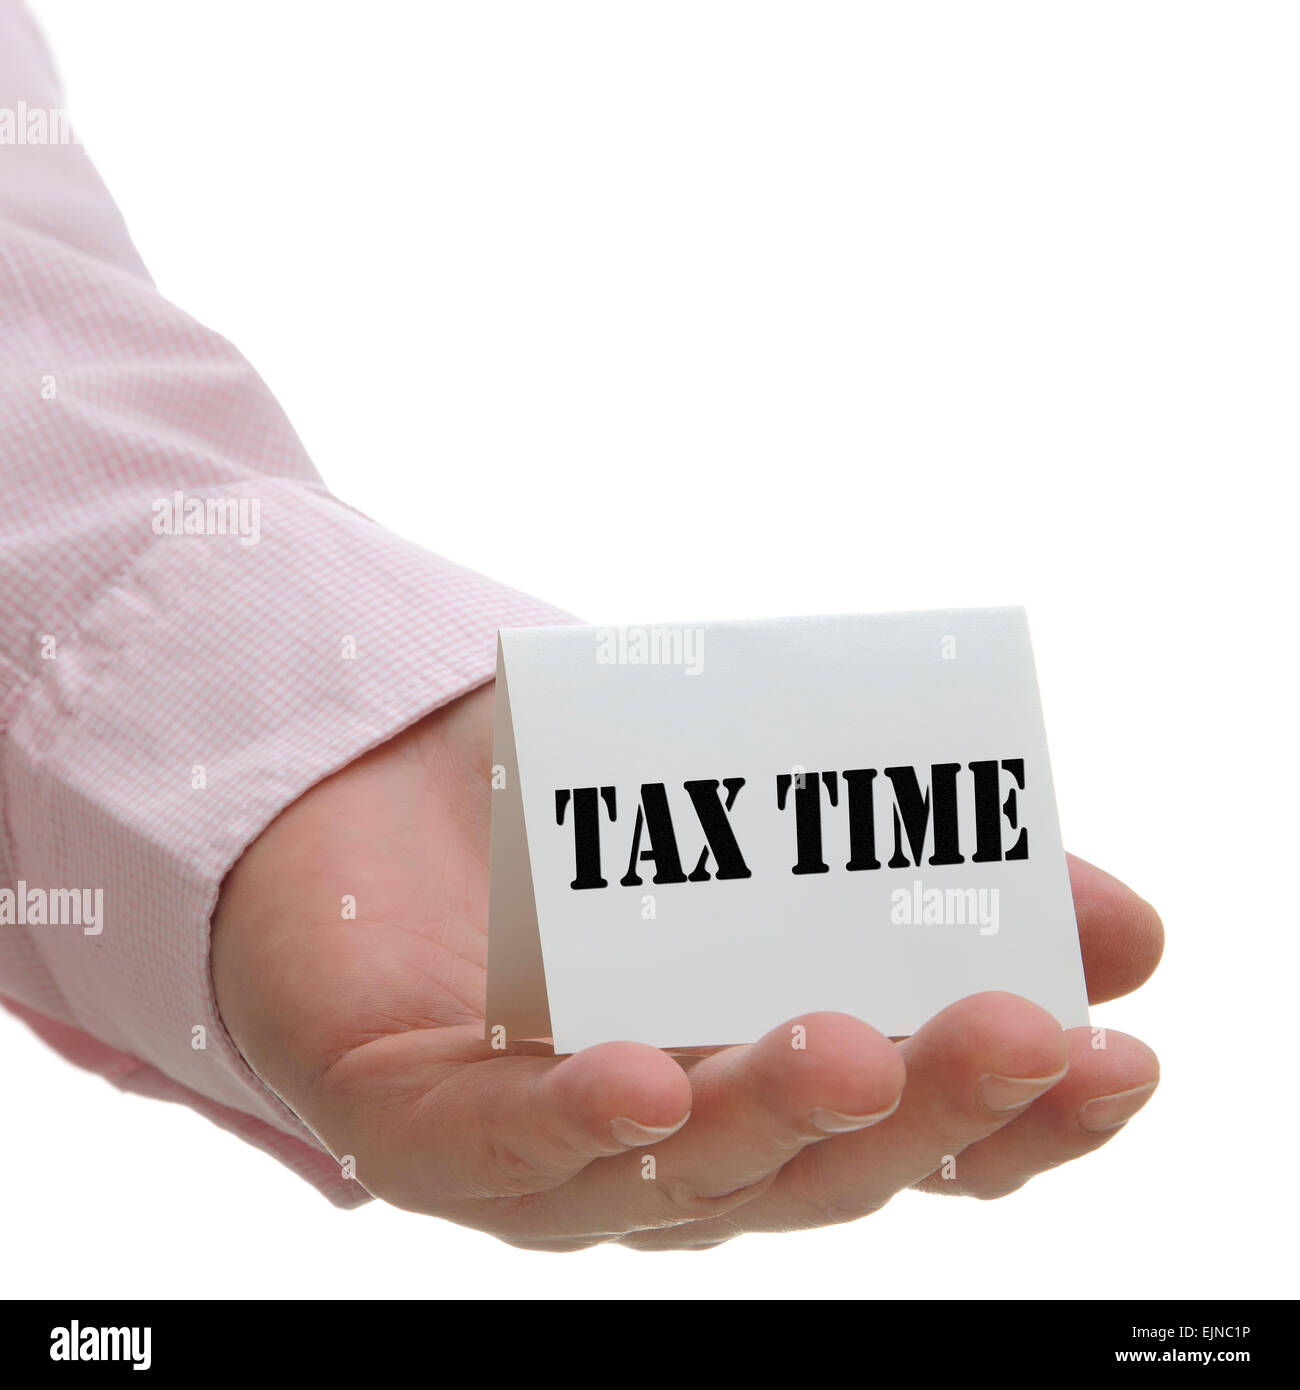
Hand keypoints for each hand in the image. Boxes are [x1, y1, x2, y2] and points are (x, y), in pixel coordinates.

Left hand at [212, 684, 1161, 1249]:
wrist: (347, 801)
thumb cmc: (558, 823)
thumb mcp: (741, 812)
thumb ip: (899, 862)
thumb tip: (1119, 920)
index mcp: (758, 1088)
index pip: (913, 1141)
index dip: (1022, 1119)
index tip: (1118, 1049)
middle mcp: (671, 1148)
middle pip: (816, 1167)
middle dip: (930, 1108)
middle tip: (1023, 1030)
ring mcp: (549, 1157)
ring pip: (678, 1172)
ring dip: (774, 1116)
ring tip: (853, 1048)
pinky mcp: (417, 1127)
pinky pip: (500, 1144)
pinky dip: (577, 1119)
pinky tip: (641, 1076)